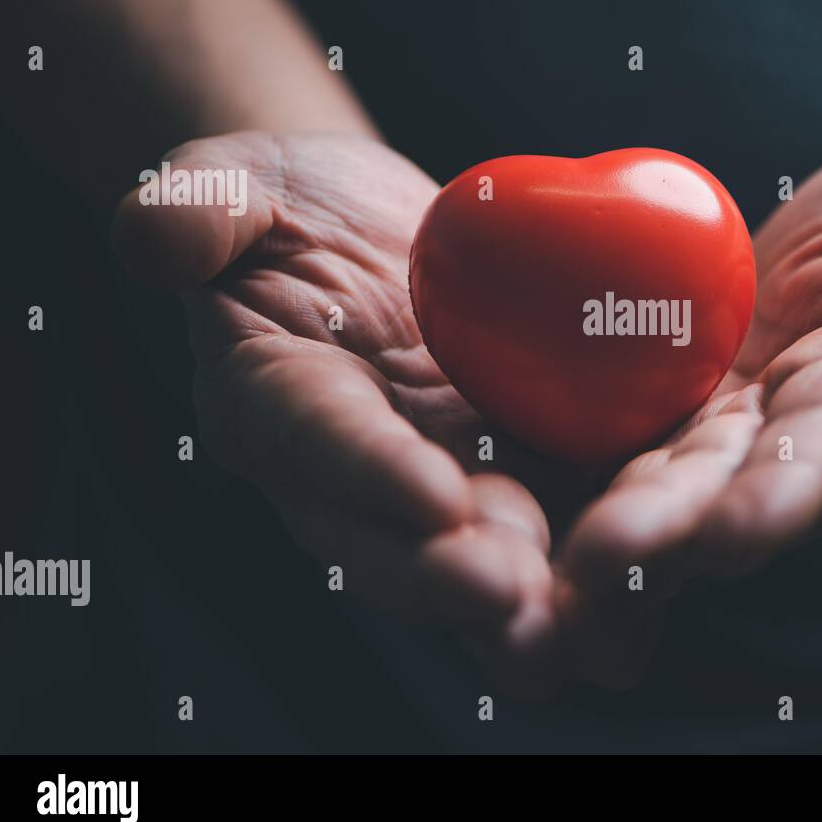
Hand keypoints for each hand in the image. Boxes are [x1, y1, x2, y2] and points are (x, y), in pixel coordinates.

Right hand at [114, 132, 575, 692]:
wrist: (363, 232)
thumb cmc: (282, 210)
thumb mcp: (228, 189)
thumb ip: (193, 212)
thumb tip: (154, 236)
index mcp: (281, 408)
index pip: (319, 445)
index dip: (369, 475)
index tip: (431, 501)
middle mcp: (366, 473)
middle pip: (404, 543)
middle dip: (457, 580)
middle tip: (516, 603)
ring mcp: (453, 475)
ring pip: (495, 555)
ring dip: (550, 598)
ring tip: (603, 632)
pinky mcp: (527, 459)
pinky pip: (572, 509)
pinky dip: (613, 549)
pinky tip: (668, 574)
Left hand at [555, 136, 821, 686]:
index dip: (787, 497)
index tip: (735, 530)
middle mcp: (780, 452)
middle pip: (718, 502)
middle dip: (664, 542)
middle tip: (592, 574)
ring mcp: (708, 444)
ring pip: (643, 499)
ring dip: (587, 549)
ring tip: (515, 590)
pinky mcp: (651, 420)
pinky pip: (593, 452)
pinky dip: (543, 488)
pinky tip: (473, 520)